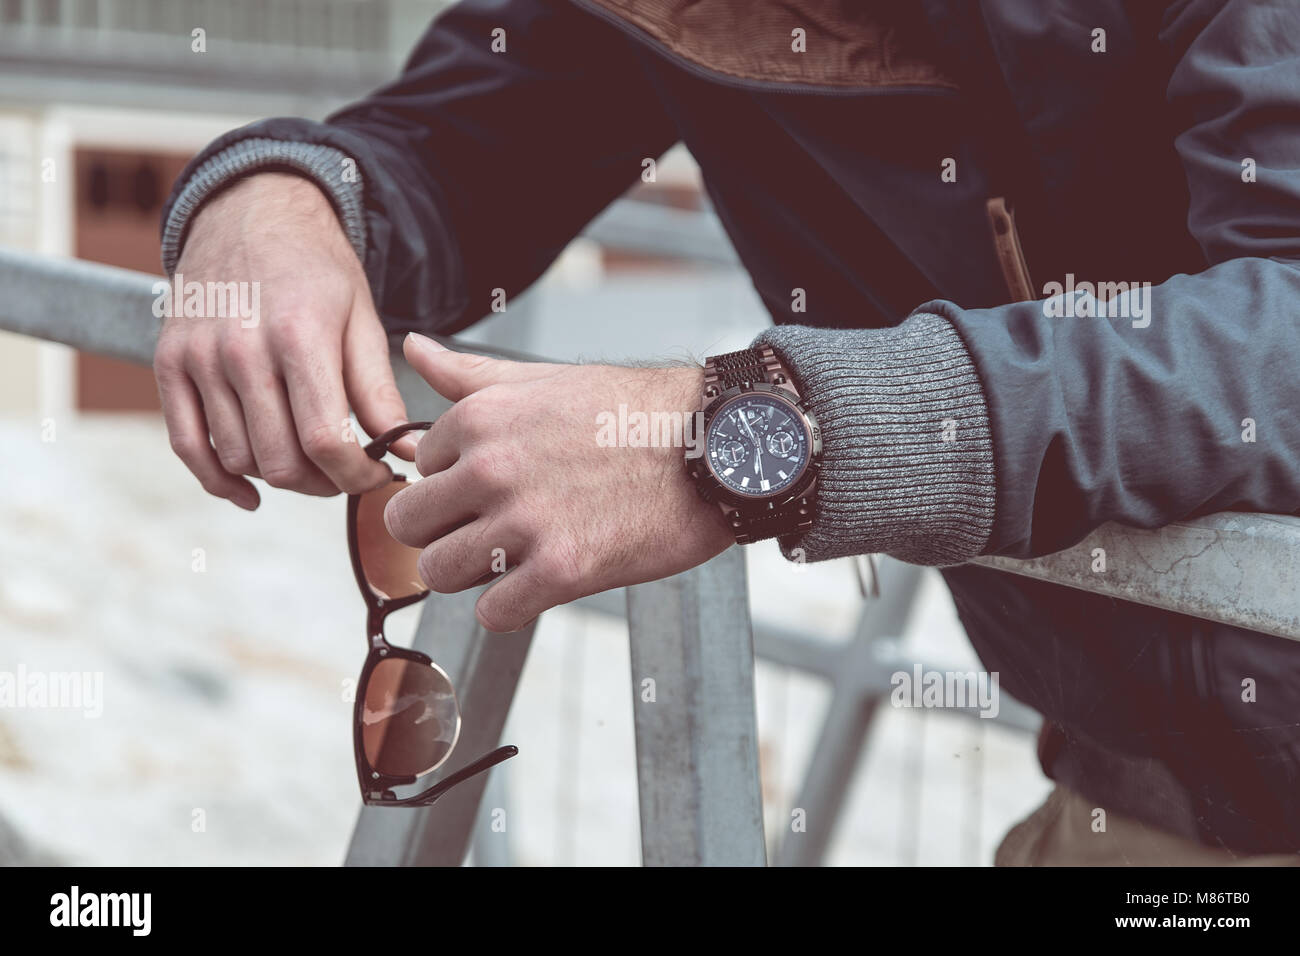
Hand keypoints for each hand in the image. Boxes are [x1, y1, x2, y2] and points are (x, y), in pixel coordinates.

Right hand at [154, 172, 414, 509]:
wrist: (251, 212)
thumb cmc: (316, 269)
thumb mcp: (362, 320)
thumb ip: (380, 392)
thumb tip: (406, 452)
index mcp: (298, 335)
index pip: (324, 440)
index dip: (357, 475)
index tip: (376, 474)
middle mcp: (241, 348)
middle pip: (280, 460)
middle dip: (324, 483)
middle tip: (347, 472)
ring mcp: (198, 357)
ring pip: (239, 458)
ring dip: (280, 478)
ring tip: (311, 462)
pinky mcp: (169, 363)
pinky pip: (187, 446)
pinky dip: (218, 481)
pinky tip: (250, 493)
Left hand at [383, 334, 734, 631]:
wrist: (714, 446)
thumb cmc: (635, 413)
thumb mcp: (545, 380)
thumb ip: (471, 375)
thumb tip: (413, 348)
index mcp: (481, 419)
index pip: (417, 468)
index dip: (449, 484)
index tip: (484, 489)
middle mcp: (492, 468)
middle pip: (409, 526)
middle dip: (441, 533)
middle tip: (483, 532)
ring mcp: (525, 522)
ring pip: (439, 573)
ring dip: (470, 574)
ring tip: (511, 560)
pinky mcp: (562, 570)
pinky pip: (492, 612)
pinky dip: (510, 607)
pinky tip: (538, 583)